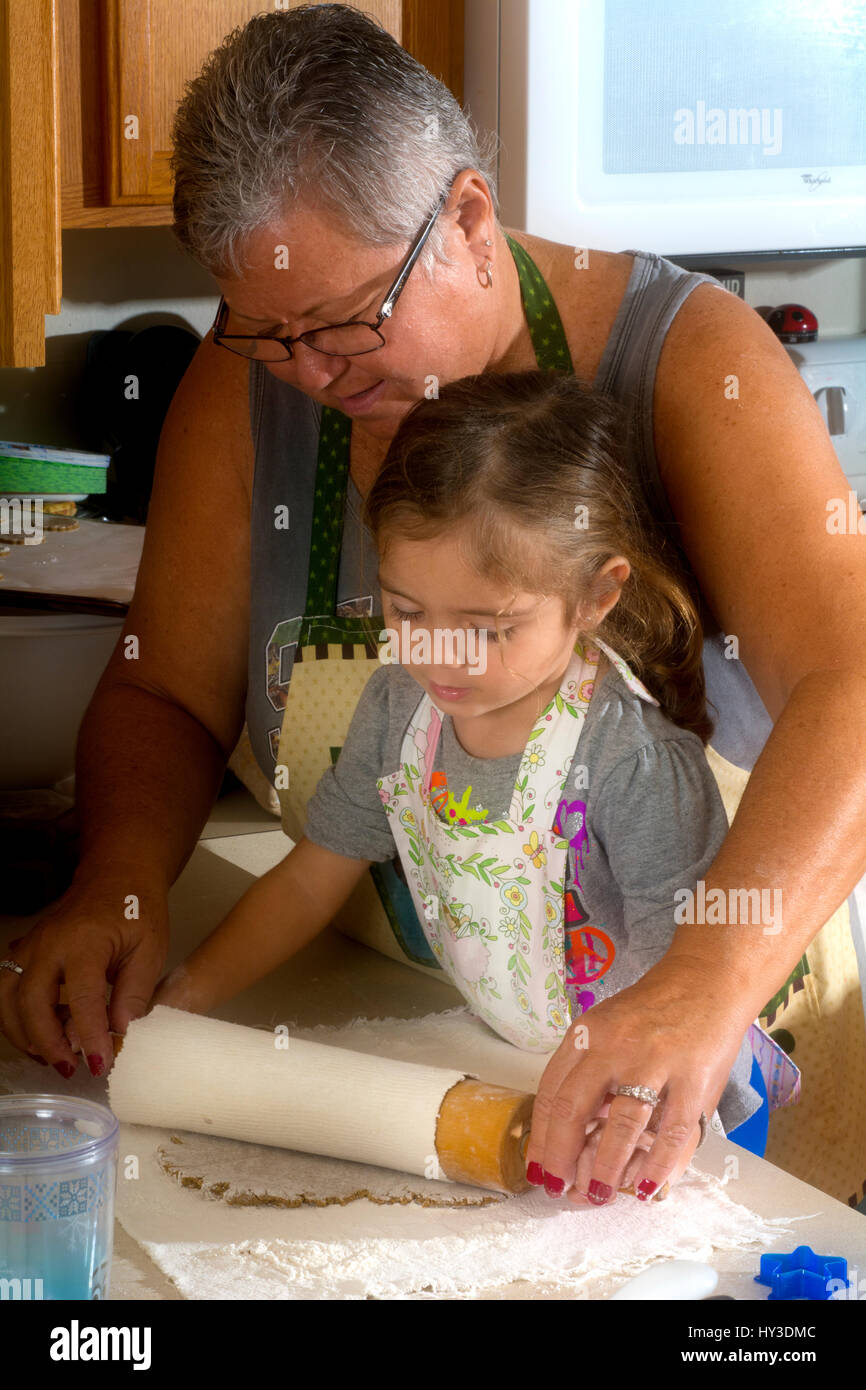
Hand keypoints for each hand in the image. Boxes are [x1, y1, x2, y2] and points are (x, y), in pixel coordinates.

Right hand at [0, 869, 168, 1078]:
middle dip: (47, 1042)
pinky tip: (44, 1034)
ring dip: (24, 1034)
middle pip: (30, 1002)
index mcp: (84, 941)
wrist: (117, 872)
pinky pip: (8, 988)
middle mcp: (48, 944)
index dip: (89, 1036)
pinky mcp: (25, 950)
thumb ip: (134, 992)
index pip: (81, 999)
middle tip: (70, 1068)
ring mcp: (31, 945)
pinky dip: (19, 1017)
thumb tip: (121, 1035)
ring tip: (53, 1057)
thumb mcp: (150, 949)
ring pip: (8, 998)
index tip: (101, 1064)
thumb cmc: (138, 908)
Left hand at [525, 957, 749, 1203]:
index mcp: (587, 1033)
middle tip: (559, 1189)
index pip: (552, 1090)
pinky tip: (647, 1186)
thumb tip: (572, 1134)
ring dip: (607, 1168)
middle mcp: (614, 1046)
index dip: (542, 1137)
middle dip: (562, 1156)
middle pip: (574, 1108)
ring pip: (622, 1125)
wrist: (707, 982)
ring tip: (599, 1195)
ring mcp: (655, 1062)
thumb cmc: (652, 1012)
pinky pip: (673, 1131)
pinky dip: (659, 1165)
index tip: (539, 1168)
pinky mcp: (694, 1079)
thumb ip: (588, 1070)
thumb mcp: (606, 1028)